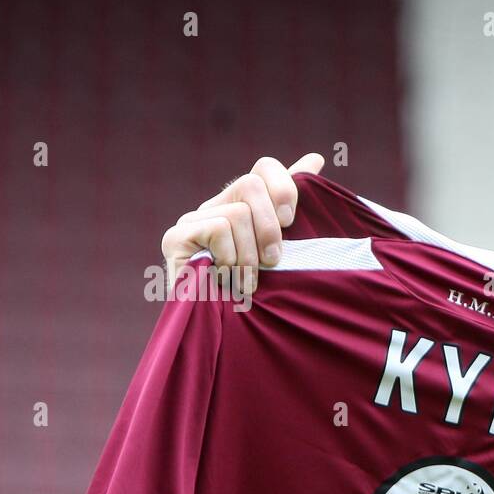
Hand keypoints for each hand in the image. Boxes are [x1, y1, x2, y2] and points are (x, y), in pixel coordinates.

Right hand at [160, 152, 324, 292]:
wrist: (236, 336)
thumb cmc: (267, 294)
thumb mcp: (290, 247)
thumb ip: (297, 206)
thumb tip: (317, 158)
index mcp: (245, 206)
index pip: (265, 168)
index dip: (285, 188)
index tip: (292, 221)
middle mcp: (217, 206)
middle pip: (251, 184)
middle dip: (270, 227)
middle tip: (273, 260)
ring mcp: (192, 220)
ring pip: (237, 213)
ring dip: (250, 256)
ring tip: (247, 281)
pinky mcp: (176, 238)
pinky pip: (218, 228)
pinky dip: (230, 258)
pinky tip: (225, 279)